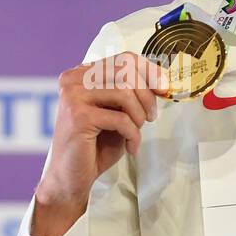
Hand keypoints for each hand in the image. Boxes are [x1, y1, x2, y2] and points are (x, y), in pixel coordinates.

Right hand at [30, 51, 167, 235]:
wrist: (71, 177)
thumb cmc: (95, 145)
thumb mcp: (117, 113)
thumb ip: (132, 94)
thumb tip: (162, 81)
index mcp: (82, 73)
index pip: (124, 59)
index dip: (149, 72)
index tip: (164, 88)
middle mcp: (73, 79)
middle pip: (126, 72)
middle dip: (146, 96)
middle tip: (151, 118)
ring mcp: (73, 96)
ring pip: (124, 93)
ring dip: (139, 115)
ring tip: (138, 132)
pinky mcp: (78, 117)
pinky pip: (120, 118)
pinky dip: (133, 134)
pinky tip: (131, 147)